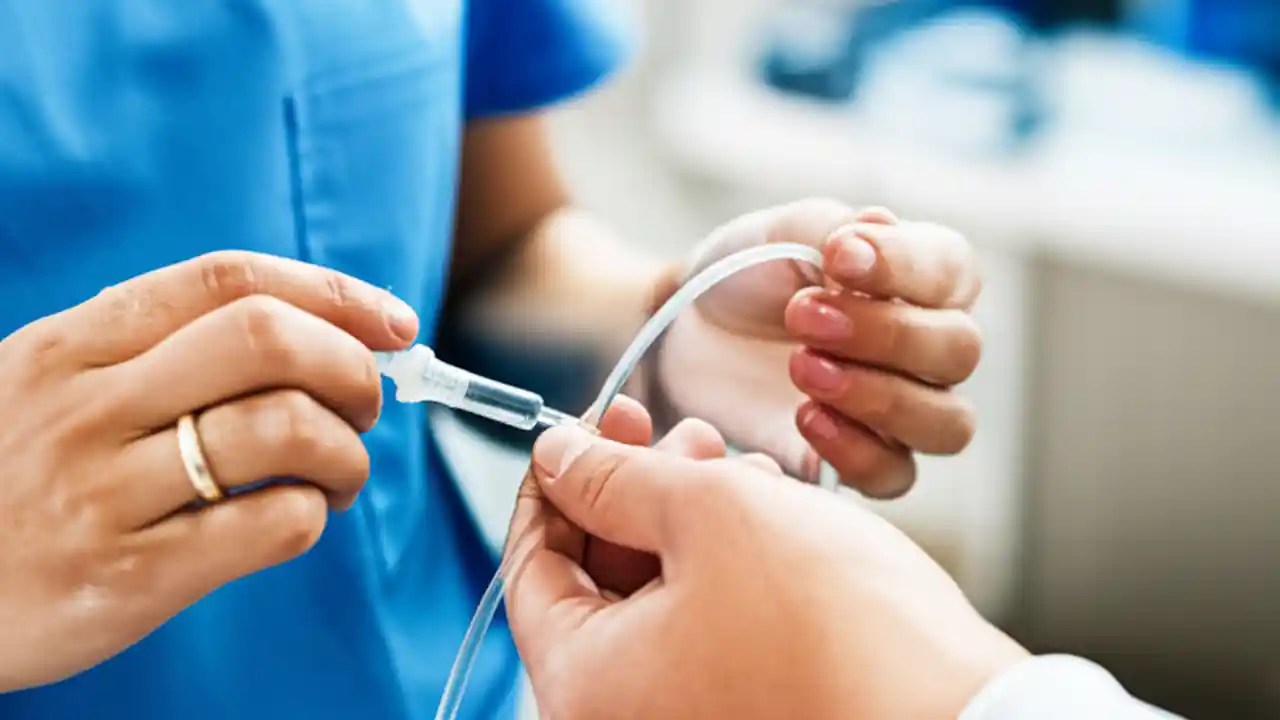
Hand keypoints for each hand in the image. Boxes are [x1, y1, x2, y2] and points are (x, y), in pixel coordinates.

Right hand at [0, 252, 416, 690]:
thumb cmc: (13, 482)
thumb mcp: (54, 389)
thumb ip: (160, 353)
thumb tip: (324, 336)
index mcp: (73, 345)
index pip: (228, 282)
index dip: (333, 295)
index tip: (394, 325)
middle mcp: (87, 407)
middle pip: (266, 341)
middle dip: (350, 369)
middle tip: (364, 408)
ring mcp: (103, 492)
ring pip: (284, 430)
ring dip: (347, 453)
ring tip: (338, 476)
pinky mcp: (127, 576)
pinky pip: (271, 524)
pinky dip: (314, 516)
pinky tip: (298, 519)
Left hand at [506, 414, 1025, 718]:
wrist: (967, 717)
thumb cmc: (840, 627)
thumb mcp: (710, 513)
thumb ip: (614, 478)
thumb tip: (557, 456)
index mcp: (586, 686)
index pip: (530, 570)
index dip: (553, 485)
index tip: (579, 434)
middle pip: (595, 587)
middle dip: (634, 495)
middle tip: (672, 430)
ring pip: (657, 605)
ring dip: (685, 525)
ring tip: (737, 468)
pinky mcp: (746, 716)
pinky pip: (706, 637)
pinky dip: (723, 573)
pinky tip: (768, 521)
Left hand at [651, 199, 981, 496]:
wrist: (694, 330)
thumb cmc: (754, 272)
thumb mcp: (780, 234)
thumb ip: (830, 228)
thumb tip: (873, 227)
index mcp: (927, 277)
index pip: (954, 272)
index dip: (905, 266)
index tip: (836, 257)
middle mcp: (932, 346)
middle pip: (959, 351)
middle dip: (884, 334)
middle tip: (802, 316)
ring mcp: (906, 410)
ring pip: (947, 423)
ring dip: (879, 396)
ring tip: (802, 368)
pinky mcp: (865, 458)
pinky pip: (896, 475)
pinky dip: (856, 452)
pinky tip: (805, 418)